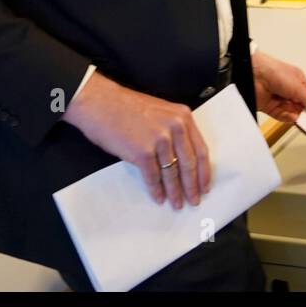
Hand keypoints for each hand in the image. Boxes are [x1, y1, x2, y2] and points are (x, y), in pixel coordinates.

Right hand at [64, 72, 209, 209]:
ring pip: (172, 173)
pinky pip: (153, 176)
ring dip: (175, 192)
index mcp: (182, 116)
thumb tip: (181, 158)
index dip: (204, 172)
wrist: (100, 102)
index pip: (200, 150)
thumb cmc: (126, 108)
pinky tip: (158, 198)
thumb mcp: (160, 112)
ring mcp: (159, 139)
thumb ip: (174, 130)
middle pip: (189, 164)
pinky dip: (156, 190)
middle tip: (194, 201)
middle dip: (192, 186)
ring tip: (176, 204)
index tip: (205, 186)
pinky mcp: (142, 151)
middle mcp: (175, 127)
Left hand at [252, 51, 305, 124]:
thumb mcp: (298, 86)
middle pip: (300, 105)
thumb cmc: (275, 71)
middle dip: (305, 112)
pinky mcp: (269, 107)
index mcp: (297, 80)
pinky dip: (286, 118)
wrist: (254, 75)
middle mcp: (288, 89)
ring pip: (291, 112)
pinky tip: (292, 118)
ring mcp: (278, 98)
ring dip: (296, 116)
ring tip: (303, 121)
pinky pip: (281, 116)